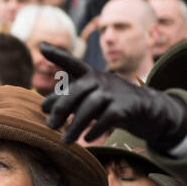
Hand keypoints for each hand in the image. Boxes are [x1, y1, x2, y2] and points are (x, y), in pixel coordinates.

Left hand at [38, 44, 186, 150]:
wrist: (144, 107)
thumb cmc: (108, 101)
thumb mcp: (89, 96)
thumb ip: (67, 98)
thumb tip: (42, 106)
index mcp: (89, 74)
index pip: (72, 63)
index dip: (57, 55)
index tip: (42, 46)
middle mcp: (100, 79)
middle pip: (75, 92)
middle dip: (60, 109)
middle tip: (50, 126)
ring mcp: (113, 92)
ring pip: (90, 107)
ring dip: (75, 125)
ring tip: (65, 140)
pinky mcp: (125, 106)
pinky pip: (107, 118)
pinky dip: (95, 129)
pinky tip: (87, 138)